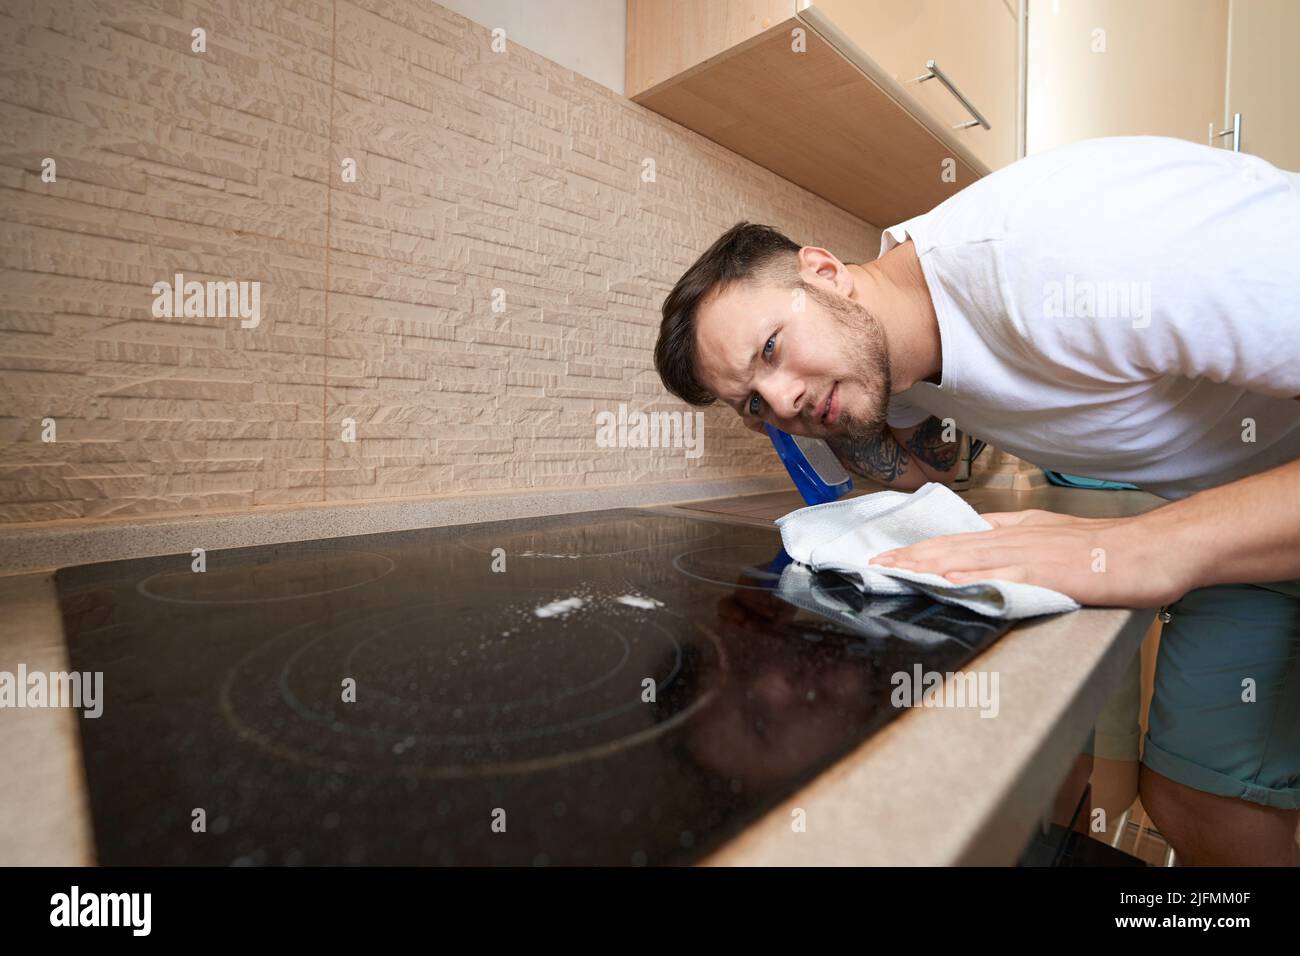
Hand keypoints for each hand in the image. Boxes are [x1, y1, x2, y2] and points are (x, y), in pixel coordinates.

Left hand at [868, 510, 1192, 607]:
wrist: (1155, 549)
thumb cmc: (1109, 550)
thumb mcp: (1052, 537)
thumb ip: (1015, 542)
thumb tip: (976, 549)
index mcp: (1017, 528)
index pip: (957, 535)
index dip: (919, 545)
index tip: (886, 555)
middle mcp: (1018, 535)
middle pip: (952, 543)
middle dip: (909, 554)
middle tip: (872, 564)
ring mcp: (1032, 553)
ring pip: (968, 555)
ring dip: (927, 563)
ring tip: (894, 571)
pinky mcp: (1050, 573)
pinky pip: (1003, 574)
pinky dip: (972, 577)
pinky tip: (948, 581)